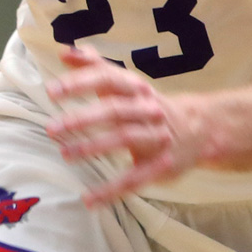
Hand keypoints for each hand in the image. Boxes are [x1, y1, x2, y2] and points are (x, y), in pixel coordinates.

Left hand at [44, 45, 211, 206]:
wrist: (199, 129)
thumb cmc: (148, 105)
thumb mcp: (127, 84)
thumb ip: (96, 67)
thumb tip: (64, 52)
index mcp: (136, 88)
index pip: (108, 79)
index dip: (80, 83)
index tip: (52, 91)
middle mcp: (147, 110)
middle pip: (115, 110)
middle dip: (82, 118)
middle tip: (51, 128)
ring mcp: (156, 138)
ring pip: (125, 139)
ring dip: (94, 147)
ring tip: (65, 154)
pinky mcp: (161, 165)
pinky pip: (135, 179)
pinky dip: (112, 191)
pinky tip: (89, 199)